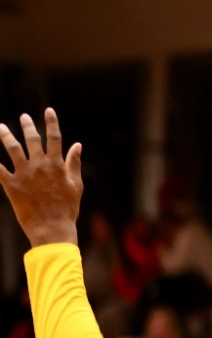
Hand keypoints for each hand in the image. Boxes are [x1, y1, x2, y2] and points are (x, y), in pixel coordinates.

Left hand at [0, 110, 82, 247]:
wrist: (52, 227)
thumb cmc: (67, 208)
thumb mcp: (76, 184)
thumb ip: (73, 163)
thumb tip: (77, 145)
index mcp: (56, 164)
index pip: (54, 137)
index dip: (51, 122)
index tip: (48, 111)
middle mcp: (39, 165)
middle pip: (32, 139)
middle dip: (27, 126)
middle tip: (23, 117)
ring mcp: (24, 174)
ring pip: (12, 149)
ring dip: (5, 136)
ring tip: (0, 127)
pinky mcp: (11, 185)